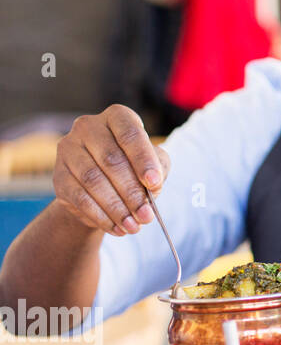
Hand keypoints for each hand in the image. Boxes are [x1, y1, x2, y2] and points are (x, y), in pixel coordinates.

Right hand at [52, 104, 169, 236]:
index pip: (130, 134)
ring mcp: (68, 150)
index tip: (154, 183)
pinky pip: (79, 198)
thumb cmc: (135, 167)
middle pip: (111, 161)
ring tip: (134, 226)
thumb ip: (158, 169)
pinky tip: (117, 228)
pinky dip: (101, 216)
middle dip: (132, 192)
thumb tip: (151, 186)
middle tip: (147, 215)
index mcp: (117, 117)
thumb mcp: (154, 163)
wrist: (102, 185)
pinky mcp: (58, 175)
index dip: (143, 160)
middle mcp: (88, 127)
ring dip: (116, 208)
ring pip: (93, 181)